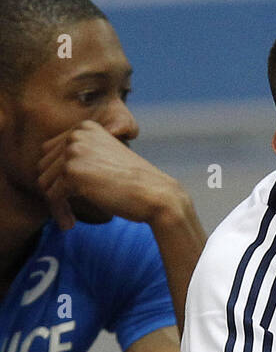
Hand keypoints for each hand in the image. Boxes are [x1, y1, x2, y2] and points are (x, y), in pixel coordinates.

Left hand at [37, 122, 179, 230]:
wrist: (155, 194)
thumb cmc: (133, 185)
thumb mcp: (103, 161)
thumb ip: (79, 159)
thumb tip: (44, 175)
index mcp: (84, 127)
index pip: (50, 152)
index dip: (55, 178)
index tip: (67, 198)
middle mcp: (76, 134)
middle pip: (43, 167)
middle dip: (53, 192)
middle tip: (66, 212)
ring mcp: (73, 152)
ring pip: (44, 183)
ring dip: (55, 205)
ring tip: (68, 220)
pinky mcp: (72, 172)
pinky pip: (52, 197)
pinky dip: (59, 213)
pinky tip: (70, 224)